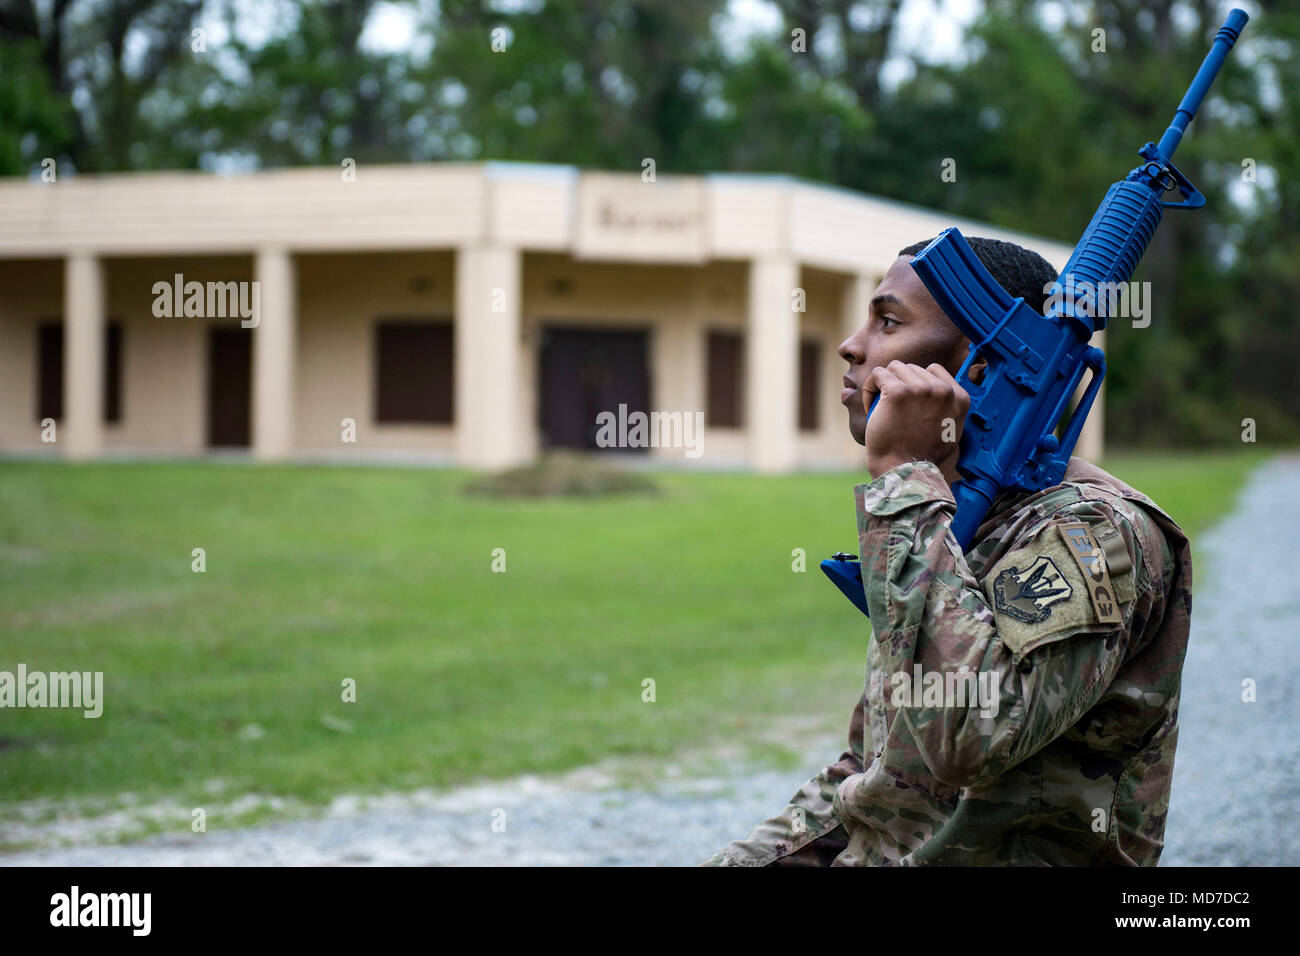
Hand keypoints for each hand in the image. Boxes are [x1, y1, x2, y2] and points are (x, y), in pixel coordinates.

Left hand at [862, 361, 969, 478]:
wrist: (904, 471)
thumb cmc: (923, 456)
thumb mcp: (952, 432)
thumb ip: (950, 409)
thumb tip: (946, 391)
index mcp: (959, 398)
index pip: (934, 370)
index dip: (917, 383)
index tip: (908, 402)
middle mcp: (942, 390)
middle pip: (912, 368)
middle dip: (898, 383)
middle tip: (891, 409)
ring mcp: (920, 389)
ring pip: (894, 368)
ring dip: (883, 383)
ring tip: (879, 405)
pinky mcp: (898, 391)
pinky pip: (877, 374)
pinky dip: (869, 387)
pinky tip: (870, 405)